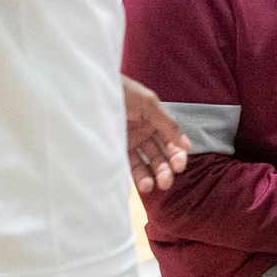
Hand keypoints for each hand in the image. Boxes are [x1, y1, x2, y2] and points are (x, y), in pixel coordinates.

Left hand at [122, 74, 188, 193]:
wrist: (90, 91)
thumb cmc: (121, 91)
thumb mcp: (148, 103)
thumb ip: (167, 124)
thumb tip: (186, 145)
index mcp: (154, 120)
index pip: (171, 141)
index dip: (177, 154)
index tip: (179, 165)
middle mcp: (143, 132)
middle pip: (159, 155)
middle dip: (165, 169)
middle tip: (166, 181)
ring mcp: (129, 143)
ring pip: (144, 164)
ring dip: (151, 176)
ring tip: (151, 186)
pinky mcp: (114, 151)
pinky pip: (128, 167)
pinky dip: (137, 177)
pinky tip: (143, 184)